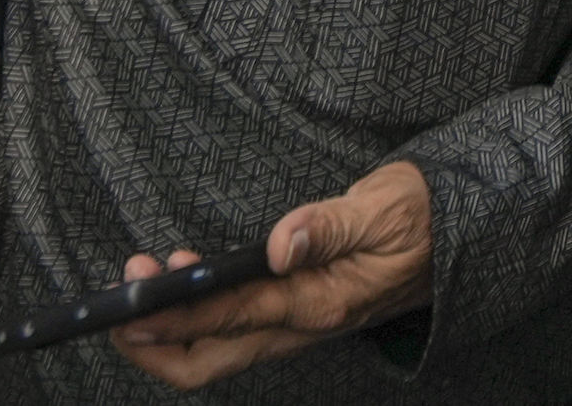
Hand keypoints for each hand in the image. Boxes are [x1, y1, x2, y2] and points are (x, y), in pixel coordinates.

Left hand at [113, 164, 435, 386]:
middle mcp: (301, 326)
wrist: (453, 238)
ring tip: (137, 284)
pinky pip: (230, 334)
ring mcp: (294, 327)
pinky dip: (191, 320)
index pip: (234, 315)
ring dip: (167, 332)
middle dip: (155, 344)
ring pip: (214, 354)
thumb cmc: (419, 219)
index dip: (178, 313)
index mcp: (321, 302)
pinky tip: (179, 279)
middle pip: (208, 363)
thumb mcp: (384, 207)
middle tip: (117, 307)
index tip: (134, 304)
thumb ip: (329, 225)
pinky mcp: (291, 316)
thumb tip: (280, 241)